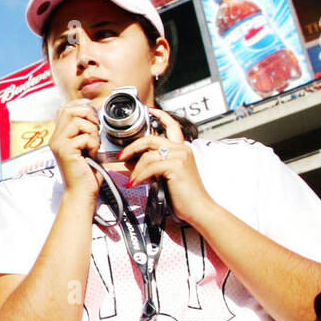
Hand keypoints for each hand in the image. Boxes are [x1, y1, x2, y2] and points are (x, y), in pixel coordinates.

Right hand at [49, 99, 101, 197]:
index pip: (65, 109)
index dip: (80, 106)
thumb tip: (92, 112)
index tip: (93, 114)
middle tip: (95, 130)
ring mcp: (59, 144)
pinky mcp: (66, 151)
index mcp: (59, 136)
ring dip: (92, 132)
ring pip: (78, 121)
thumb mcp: (85, 146)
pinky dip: (93, 144)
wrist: (81, 192)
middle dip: (88, 115)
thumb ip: (84, 130)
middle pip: (70, 110)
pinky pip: (84, 137)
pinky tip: (92, 154)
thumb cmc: (86, 172)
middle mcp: (55, 139)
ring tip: (93, 146)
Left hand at [113, 106, 216, 225]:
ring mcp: (180, 156)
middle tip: (122, 155)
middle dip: (133, 146)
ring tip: (132, 180)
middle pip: (151, 139)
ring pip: (148, 155)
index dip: (161, 116)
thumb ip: (151, 166)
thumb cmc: (185, 195)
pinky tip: (136, 183)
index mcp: (181, 150)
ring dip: (135, 169)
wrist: (198, 208)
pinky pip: (150, 167)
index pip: (172, 126)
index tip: (151, 111)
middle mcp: (182, 149)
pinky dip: (139, 176)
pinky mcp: (176, 166)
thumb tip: (131, 161)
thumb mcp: (165, 177)